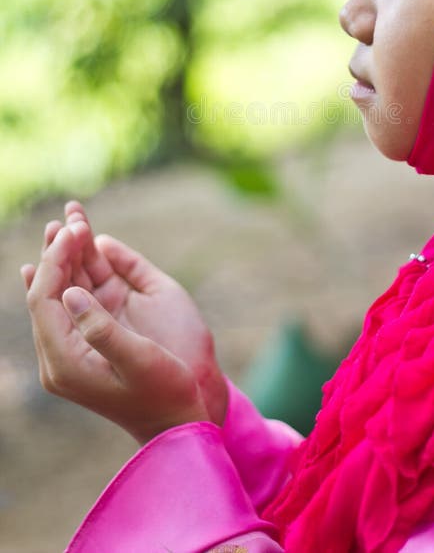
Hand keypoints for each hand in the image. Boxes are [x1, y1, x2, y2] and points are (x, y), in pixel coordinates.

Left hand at [23, 204, 225, 443]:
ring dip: (67, 256)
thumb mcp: (137, 361)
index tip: (70, 230)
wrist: (180, 422)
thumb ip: (100, 328)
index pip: (45, 300)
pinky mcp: (97, 338)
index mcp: (64, 362)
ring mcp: (79, 344)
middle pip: (50, 291)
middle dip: (58, 252)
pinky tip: (77, 250)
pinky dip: (80, 270)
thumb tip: (69, 292)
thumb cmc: (165, 392)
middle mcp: (64, 352)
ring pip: (65, 291)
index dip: (54, 261)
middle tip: (67, 218)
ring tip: (69, 219)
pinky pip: (81, 298)